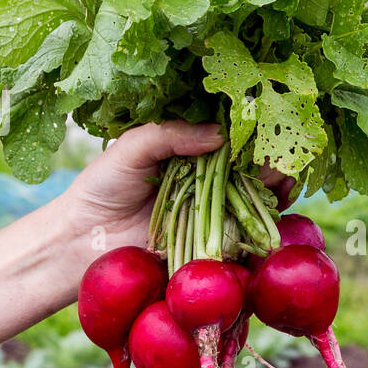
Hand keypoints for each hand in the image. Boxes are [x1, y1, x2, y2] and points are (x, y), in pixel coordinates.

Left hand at [49, 123, 292, 280]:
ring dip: (279, 185)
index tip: (269, 125)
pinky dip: (268, 220)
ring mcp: (216, 210)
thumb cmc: (103, 186)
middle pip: (254, 163)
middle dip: (274, 157)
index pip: (232, 135)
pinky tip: (277, 207)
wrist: (85, 239)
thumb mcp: (132, 148)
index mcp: (192, 150)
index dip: (254, 129)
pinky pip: (249, 231)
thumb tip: (220, 134)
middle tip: (280, 155)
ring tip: (283, 179)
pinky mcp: (216, 242)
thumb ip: (170, 134)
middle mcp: (210, 178)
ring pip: (260, 195)